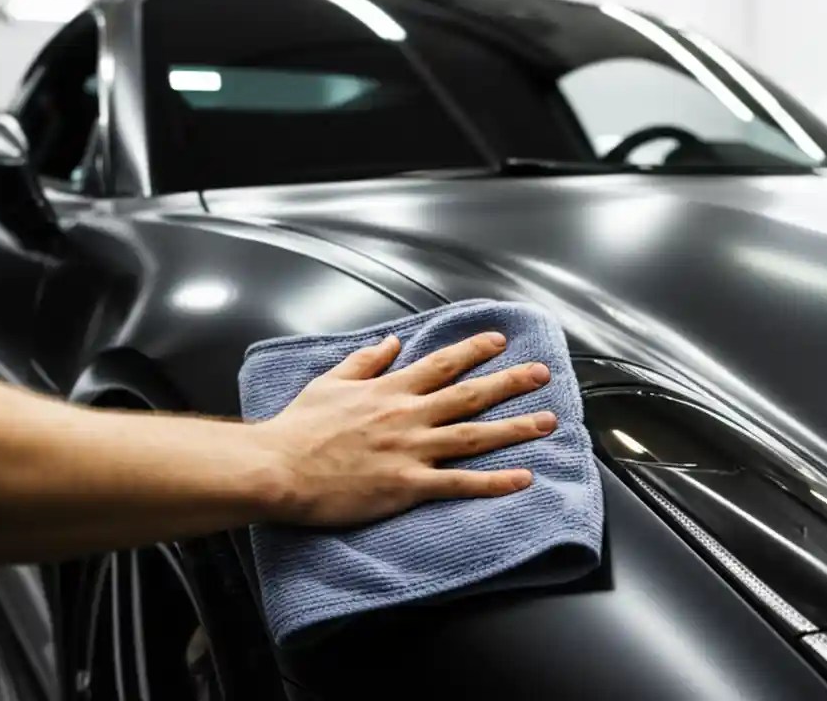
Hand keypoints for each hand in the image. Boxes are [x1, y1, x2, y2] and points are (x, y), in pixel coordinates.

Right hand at [251, 332, 554, 525]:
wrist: (278, 468)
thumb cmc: (297, 429)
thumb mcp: (330, 382)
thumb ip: (366, 361)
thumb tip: (392, 343)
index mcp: (389, 390)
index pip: (443, 363)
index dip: (475, 350)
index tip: (500, 341)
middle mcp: (408, 415)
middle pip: (471, 394)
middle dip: (511, 381)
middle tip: (543, 374)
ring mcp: (411, 450)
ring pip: (475, 435)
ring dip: (516, 428)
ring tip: (548, 421)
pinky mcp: (408, 485)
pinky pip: (460, 483)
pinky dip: (494, 481)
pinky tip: (523, 478)